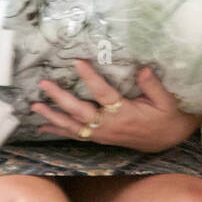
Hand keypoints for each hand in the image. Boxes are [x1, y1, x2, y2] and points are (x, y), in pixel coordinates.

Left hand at [32, 59, 201, 152]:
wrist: (167, 140)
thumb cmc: (166, 116)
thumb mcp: (167, 101)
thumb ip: (154, 85)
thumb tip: (143, 68)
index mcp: (125, 113)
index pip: (104, 94)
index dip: (90, 78)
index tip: (77, 61)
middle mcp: (109, 125)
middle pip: (81, 112)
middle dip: (61, 99)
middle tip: (44, 84)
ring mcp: (102, 134)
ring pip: (73, 127)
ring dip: (53, 116)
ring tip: (35, 106)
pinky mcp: (99, 138)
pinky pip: (75, 135)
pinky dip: (58, 131)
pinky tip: (42, 126)